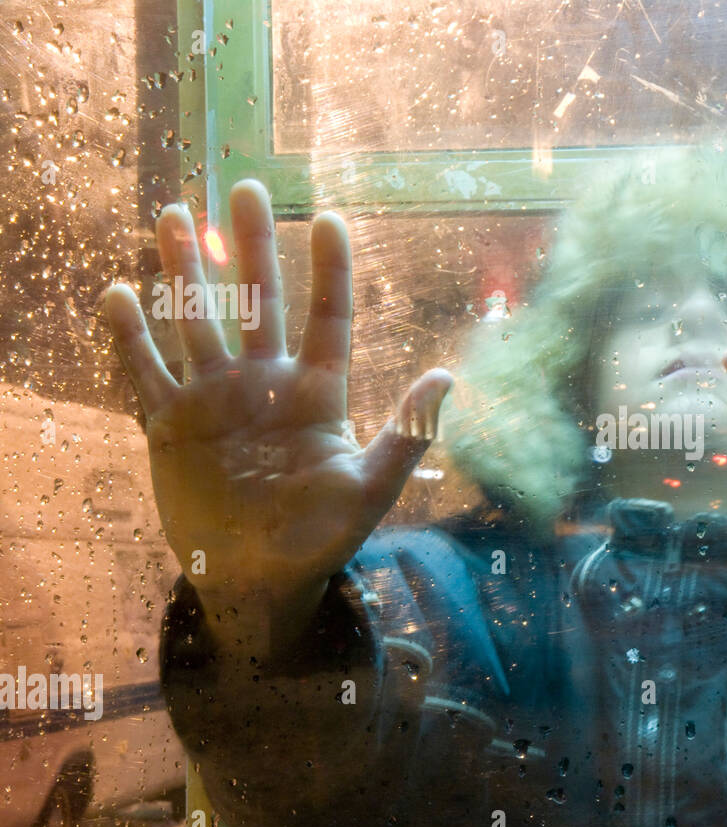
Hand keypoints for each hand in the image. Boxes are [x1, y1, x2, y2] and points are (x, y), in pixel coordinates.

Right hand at [104, 180, 451, 642]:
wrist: (257, 583)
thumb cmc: (321, 539)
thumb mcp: (370, 490)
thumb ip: (407, 433)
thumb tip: (449, 375)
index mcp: (315, 394)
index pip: (326, 317)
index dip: (328, 269)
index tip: (330, 217)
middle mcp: (265, 384)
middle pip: (259, 301)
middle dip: (252, 245)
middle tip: (245, 186)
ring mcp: (215, 400)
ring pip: (199, 321)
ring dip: (186, 270)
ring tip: (173, 213)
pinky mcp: (171, 426)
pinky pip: (146, 372)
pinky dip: (131, 337)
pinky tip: (121, 294)